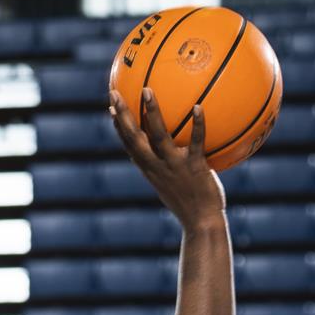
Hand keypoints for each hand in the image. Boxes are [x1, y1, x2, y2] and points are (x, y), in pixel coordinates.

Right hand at [109, 88, 224, 227]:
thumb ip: (169, 167)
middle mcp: (157, 168)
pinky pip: (196, 142)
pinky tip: (198, 107)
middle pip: (134, 138)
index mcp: (150, 171)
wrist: (202, 223)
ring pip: (159, 136)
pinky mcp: (195, 167)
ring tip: (147, 90)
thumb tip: (176, 148)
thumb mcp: (173, 186)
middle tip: (115, 93)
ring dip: (151, 112)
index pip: (129, 146)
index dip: (119, 127)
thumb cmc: (190, 204)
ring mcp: (175, 167)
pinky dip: (198, 124)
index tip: (112, 108)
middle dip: (123, 115)